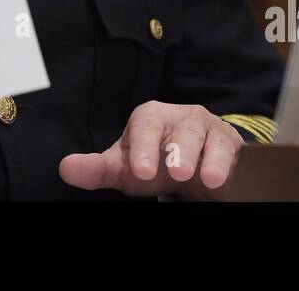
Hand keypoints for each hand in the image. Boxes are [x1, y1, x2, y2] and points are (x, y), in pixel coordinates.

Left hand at [58, 101, 242, 200]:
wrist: (191, 166)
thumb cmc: (152, 163)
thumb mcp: (124, 169)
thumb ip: (96, 169)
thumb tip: (65, 168)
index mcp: (150, 117)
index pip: (145, 126)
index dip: (144, 147)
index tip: (140, 171)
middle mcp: (182, 118)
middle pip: (183, 130)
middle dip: (180, 151)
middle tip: (177, 172)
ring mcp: (209, 130)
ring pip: (213, 140)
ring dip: (212, 160)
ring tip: (209, 180)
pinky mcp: (231, 145)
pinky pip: (233, 152)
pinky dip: (231, 166)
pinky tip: (224, 181)